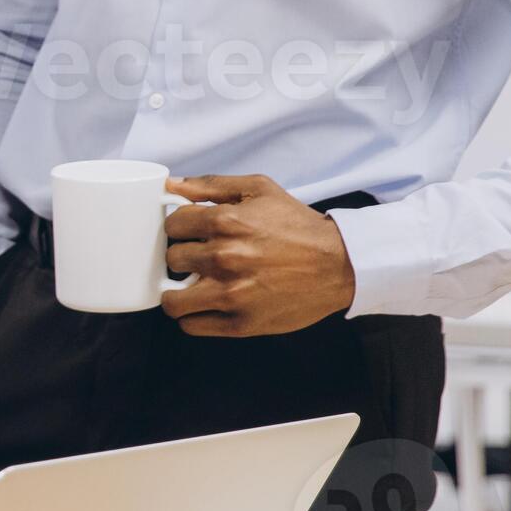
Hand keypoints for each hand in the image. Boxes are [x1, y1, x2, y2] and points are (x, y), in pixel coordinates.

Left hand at [159, 175, 356, 337]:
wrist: (338, 264)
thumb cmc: (298, 227)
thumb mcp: (259, 190)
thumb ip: (211, 184)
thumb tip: (171, 185)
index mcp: (225, 222)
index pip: (172, 225)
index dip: (180, 228)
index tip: (191, 234)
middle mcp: (223, 258)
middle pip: (171, 259)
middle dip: (183, 257)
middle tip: (199, 259)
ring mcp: (231, 294)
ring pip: (172, 301)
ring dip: (178, 293)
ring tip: (194, 286)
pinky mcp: (240, 323)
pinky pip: (192, 325)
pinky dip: (193, 317)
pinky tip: (206, 305)